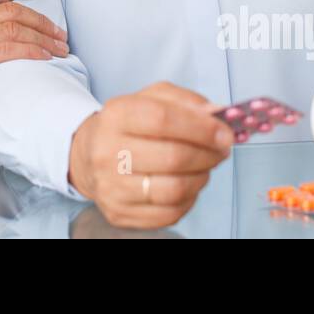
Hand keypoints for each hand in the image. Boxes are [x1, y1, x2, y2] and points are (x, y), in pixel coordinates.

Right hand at [67, 82, 231, 229]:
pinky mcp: (119, 213)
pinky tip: (187, 184)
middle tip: (222, 150)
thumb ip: (184, 101)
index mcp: (116, 115)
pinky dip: (189, 199)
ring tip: (204, 167)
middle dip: (208, 154)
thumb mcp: (150, 99)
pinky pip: (169, 214)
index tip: (225, 133)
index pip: (162, 119)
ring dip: (201, 178)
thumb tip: (216, 115)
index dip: (201, 127)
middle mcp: (108, 151)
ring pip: (174, 189)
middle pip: (172, 157)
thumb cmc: (128, 126)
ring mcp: (111, 186)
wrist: (88, 155)